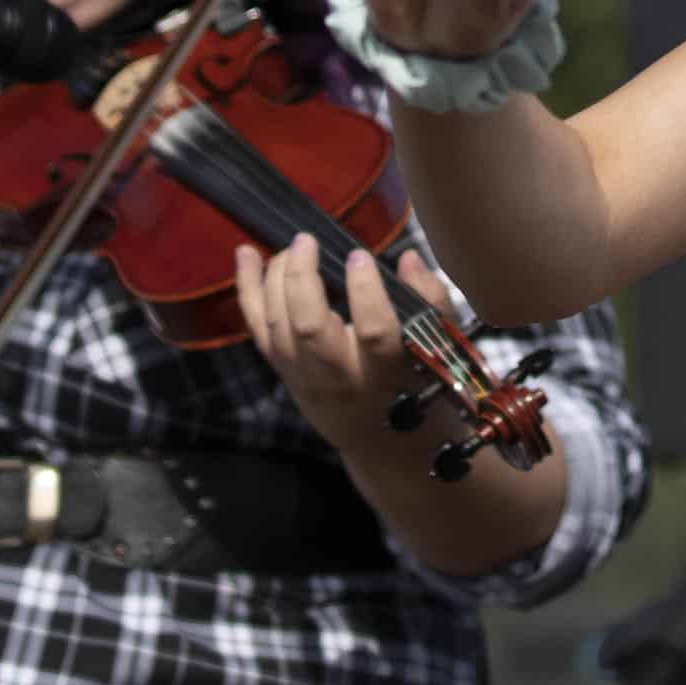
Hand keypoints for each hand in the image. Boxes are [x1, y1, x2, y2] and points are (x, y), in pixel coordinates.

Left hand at [231, 233, 441, 434]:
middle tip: (307, 240)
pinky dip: (247, 290)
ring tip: (291, 246)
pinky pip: (257, 329)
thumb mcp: (440, 347)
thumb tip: (409, 259)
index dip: (366, 292)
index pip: (374, 333)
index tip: (360, 256)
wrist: (385, 444)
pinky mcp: (284, 373)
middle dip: (301, 278)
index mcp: (387, 372)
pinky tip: (245, 254)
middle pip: (309, 328)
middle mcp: (341, 378)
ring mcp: (306, 377)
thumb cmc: (419, 383)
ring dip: (275, 278)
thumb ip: (430, 302)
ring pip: (277, 326)